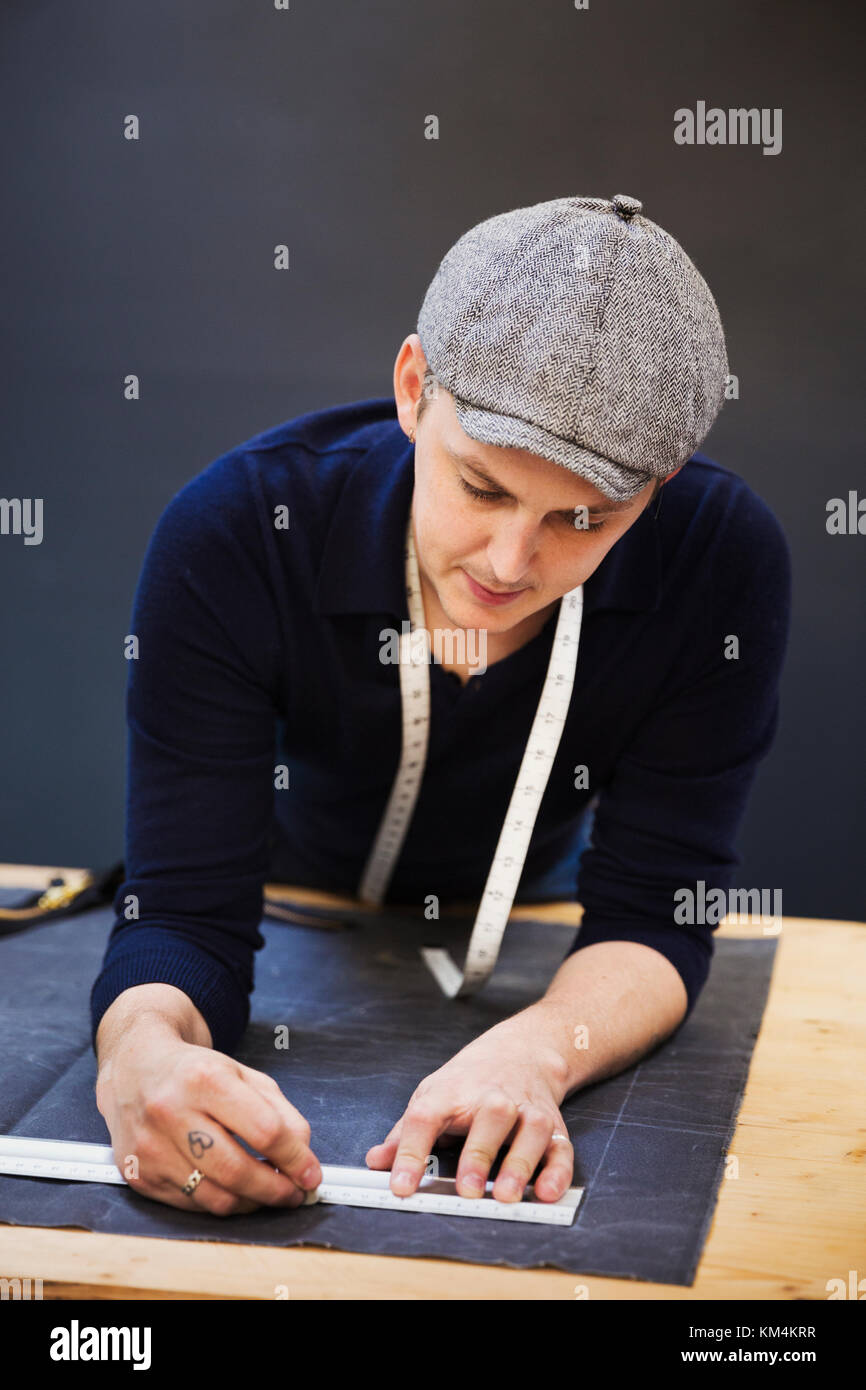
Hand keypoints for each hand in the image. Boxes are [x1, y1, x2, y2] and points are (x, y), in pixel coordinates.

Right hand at [95, 1005, 321, 1215]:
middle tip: (294, 1192)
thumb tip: (303, 1157)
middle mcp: (171, 1112)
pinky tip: (232, 1189)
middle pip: (237, 1170)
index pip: (264, 1130)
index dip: (295, 1158)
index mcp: (205, 1079)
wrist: (135, 1067)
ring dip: (251, 1203)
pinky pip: (191, 1205)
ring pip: (214, 1197)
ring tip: (267, 1192)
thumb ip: (281, 1112)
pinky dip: (220, 1202)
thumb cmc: (195, 1072)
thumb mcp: (244, 1075)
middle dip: (276, 1190)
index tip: (311, 1173)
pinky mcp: (138, 1174)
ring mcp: (150, 1146)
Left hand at [365, 1009, 572, 1203]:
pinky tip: (547, 1193)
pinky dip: (557, 1171)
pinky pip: (560, 1148)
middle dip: (479, 1154)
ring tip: (508, 1194)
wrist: (522, 1051)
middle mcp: (492, 1099)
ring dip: (521, 1162)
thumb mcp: (432, 1096)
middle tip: (468, 1189)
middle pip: (489, 1118)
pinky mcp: (553, 1126)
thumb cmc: (470, 1082)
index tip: (400, 1185)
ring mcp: (526, 1110)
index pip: (425, 1117)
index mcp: (451, 1093)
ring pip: (531, 1131)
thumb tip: (376, 1161)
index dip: (409, 1151)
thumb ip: (404, 1133)